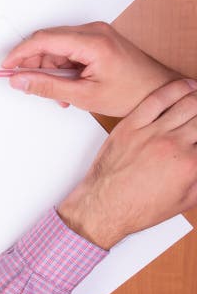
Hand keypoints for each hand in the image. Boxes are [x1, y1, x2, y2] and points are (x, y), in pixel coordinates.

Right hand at [2, 22, 179, 115]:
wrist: (161, 92)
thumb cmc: (133, 94)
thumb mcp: (84, 96)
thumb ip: (47, 87)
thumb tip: (20, 81)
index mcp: (92, 42)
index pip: (43, 40)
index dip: (19, 54)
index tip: (6, 68)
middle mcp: (93, 31)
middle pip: (47, 41)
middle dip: (34, 63)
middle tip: (27, 83)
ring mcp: (96, 34)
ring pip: (56, 46)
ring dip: (49, 68)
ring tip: (57, 92)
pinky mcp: (97, 40)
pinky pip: (68, 49)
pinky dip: (61, 67)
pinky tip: (66, 85)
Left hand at [57, 78, 196, 248]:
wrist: (106, 206)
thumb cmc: (142, 207)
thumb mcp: (187, 199)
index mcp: (191, 164)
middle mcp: (173, 145)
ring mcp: (150, 133)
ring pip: (185, 104)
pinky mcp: (129, 126)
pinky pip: (155, 100)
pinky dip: (174, 90)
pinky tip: (186, 86)